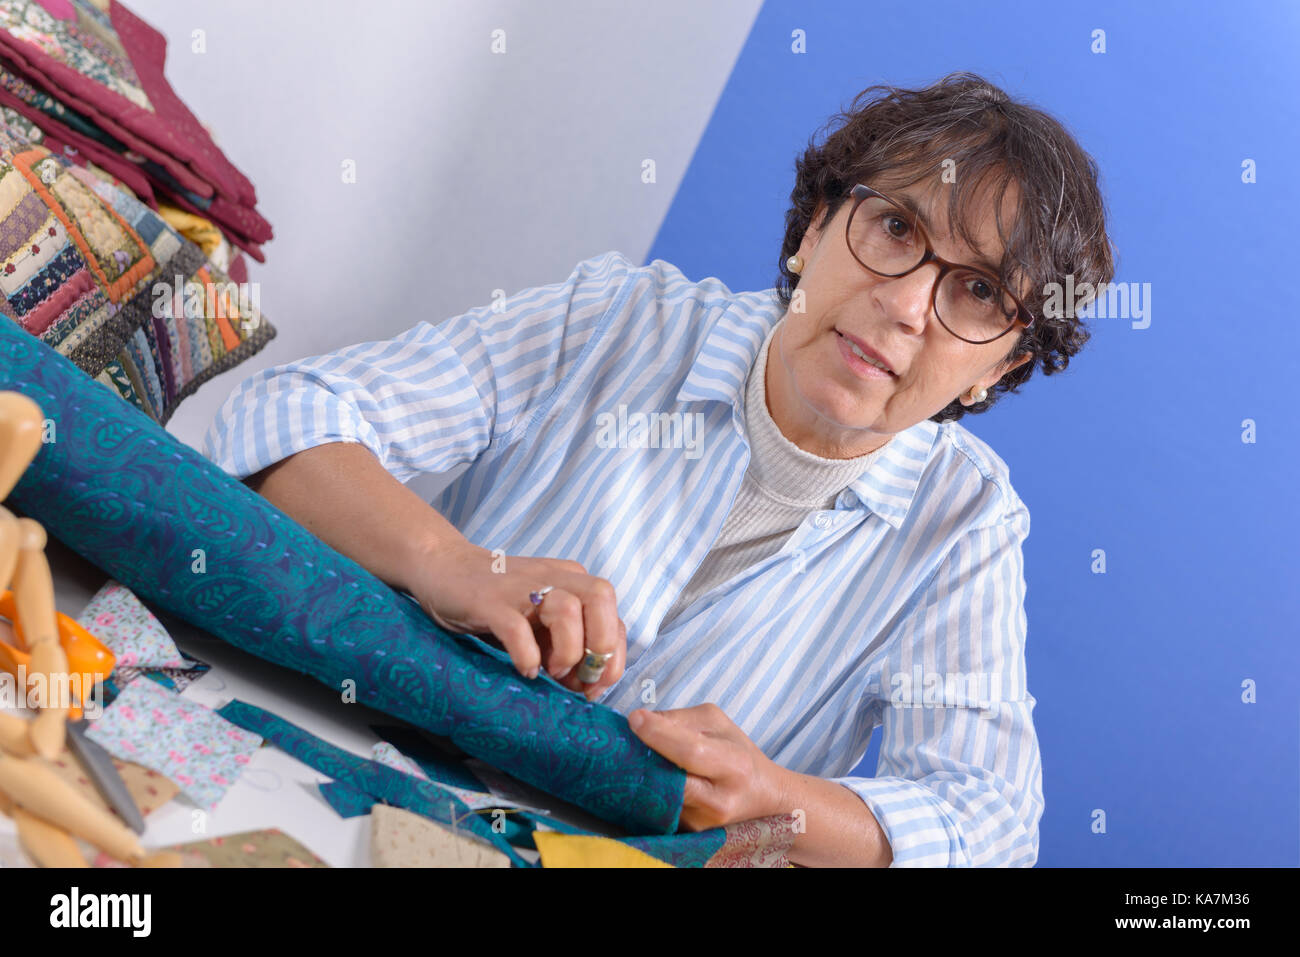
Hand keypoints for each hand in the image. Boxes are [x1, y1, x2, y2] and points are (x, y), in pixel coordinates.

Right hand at [409, 538, 625, 698]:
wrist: (443, 570)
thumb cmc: (497, 604)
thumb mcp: (541, 623)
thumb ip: (566, 646)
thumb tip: (587, 686)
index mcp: (572, 581)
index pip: (613, 615)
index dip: (613, 656)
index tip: (595, 686)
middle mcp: (553, 577)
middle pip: (601, 597)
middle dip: (601, 645)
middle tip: (580, 678)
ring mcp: (522, 587)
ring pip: (568, 609)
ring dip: (568, 649)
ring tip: (550, 672)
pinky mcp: (489, 600)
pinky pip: (517, 628)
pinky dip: (527, 654)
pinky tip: (524, 670)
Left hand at [627, 703, 787, 829]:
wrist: (762, 796)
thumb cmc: (738, 753)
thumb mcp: (718, 724)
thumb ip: (681, 720)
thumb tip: (642, 722)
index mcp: (734, 766)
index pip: (691, 751)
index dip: (659, 734)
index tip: (635, 718)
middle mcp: (719, 800)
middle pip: (670, 780)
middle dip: (643, 758)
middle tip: (624, 739)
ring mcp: (702, 822)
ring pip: (659, 796)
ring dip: (642, 774)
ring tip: (634, 755)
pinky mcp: (688, 832)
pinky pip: (660, 806)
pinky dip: (649, 789)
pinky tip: (649, 775)